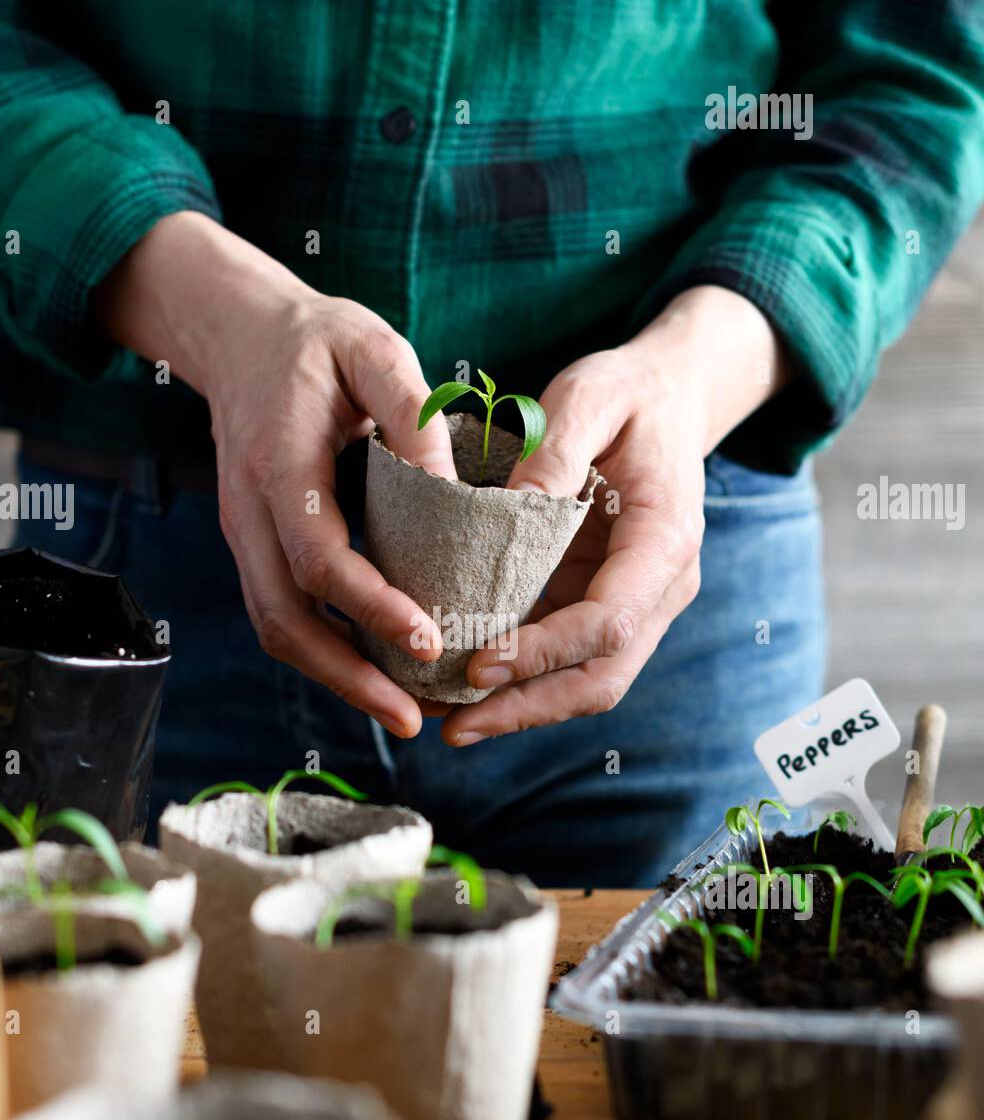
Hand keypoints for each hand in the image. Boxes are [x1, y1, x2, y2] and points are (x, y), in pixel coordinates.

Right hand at [96, 212, 454, 737]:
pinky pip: (283, 616)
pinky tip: (376, 674)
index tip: (428, 641)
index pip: (319, 559)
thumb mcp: (373, 348)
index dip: (371, 607)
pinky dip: (327, 655)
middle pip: (286, 620)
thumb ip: (412, 412)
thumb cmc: (316, 342)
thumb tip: (454, 493)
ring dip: (337, 680)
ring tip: (404, 714)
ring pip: (278, 631)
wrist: (239, 336)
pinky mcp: (255, 548)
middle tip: (415, 718)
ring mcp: (244, 537)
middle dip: (350, 678)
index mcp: (280, 465)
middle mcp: (249, 514)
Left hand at [441, 286, 791, 745]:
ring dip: (522, 707)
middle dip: (529, 708)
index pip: (608, 623)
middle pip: (603, 676)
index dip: (544, 653)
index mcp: (665, 541)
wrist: (671, 397)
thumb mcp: (589, 395)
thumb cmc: (628, 392)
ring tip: (448, 721)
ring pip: (587, 681)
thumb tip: (505, 513)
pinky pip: (569, 659)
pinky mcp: (606, 604)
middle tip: (454, 728)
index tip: (479, 665)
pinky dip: (522, 680)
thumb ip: (554, 451)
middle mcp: (660, 587)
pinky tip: (464, 689)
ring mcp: (638, 603)